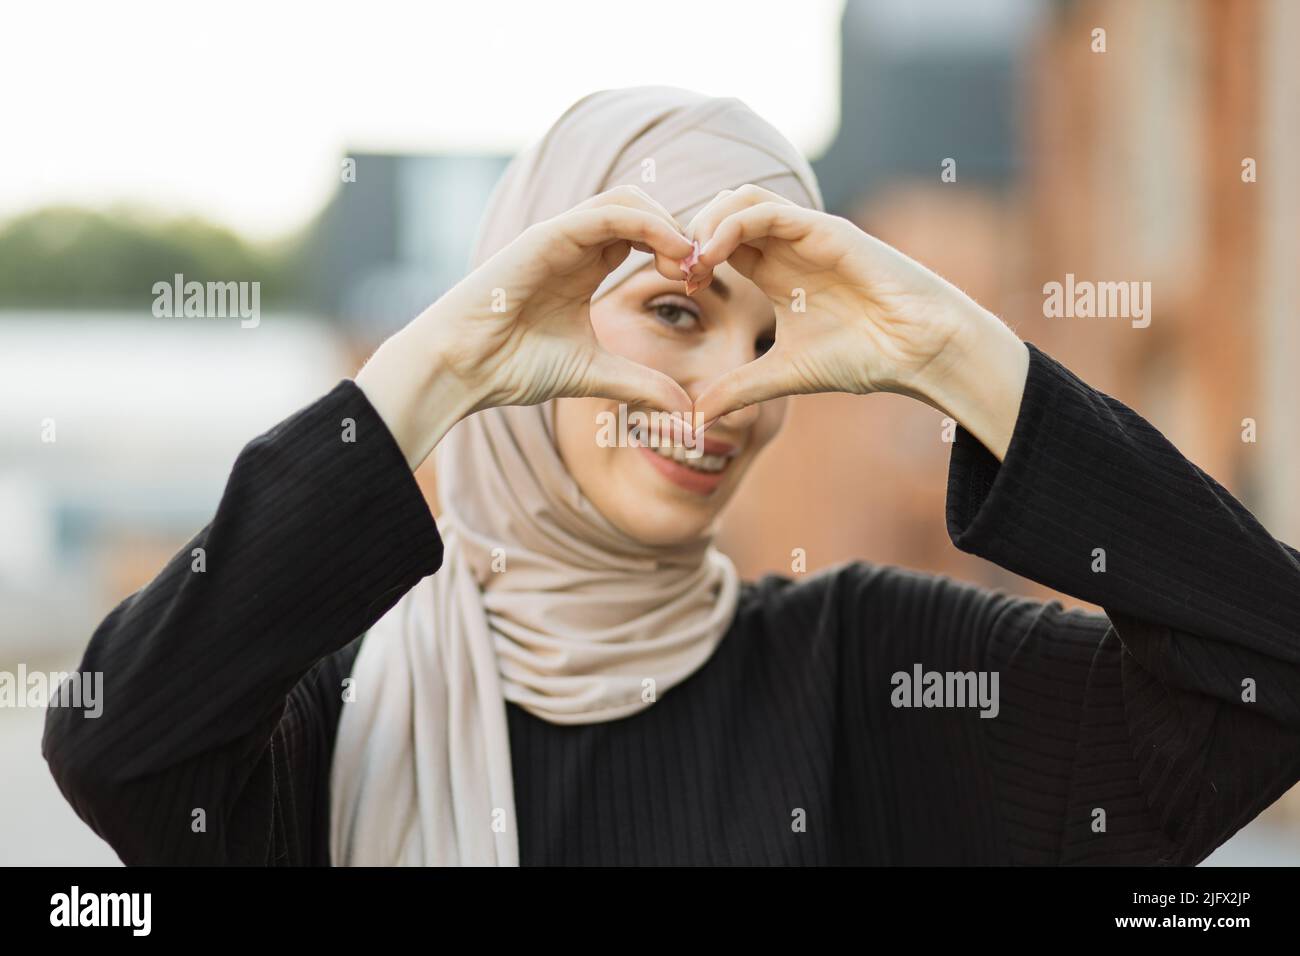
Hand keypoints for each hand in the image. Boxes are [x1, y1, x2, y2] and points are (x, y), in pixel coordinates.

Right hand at [357, 186, 695, 467]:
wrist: (463, 367)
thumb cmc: (513, 366)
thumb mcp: (595, 374)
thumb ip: (641, 385)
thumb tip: (686, 410)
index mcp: (586, 267)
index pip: (645, 237)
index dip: (679, 254)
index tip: (700, 287)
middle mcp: (575, 244)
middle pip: (643, 210)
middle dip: (680, 234)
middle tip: (701, 272)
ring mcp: (561, 235)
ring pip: (628, 200)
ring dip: (668, 225)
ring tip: (689, 262)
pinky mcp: (548, 235)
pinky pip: (608, 213)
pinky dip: (647, 225)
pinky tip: (671, 253)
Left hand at [683, 185, 1027, 458]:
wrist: (918, 351)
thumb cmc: (864, 357)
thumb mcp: (784, 375)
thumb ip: (739, 390)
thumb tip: (695, 419)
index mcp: (776, 272)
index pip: (719, 244)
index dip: (691, 258)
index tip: (677, 287)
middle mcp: (788, 246)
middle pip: (723, 212)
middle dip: (691, 234)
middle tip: (677, 270)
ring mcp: (806, 234)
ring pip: (741, 199)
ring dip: (707, 223)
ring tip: (692, 260)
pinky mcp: (825, 229)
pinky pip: (768, 210)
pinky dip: (733, 225)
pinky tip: (712, 255)